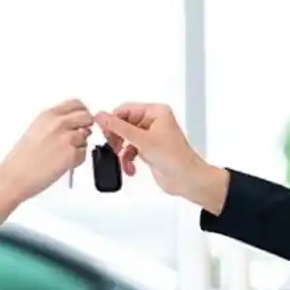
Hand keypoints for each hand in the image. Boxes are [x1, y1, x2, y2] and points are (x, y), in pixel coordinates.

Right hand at [0, 99, 93, 198]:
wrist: (16, 175)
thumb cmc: (22, 157)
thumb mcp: (36, 129)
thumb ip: (55, 122)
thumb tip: (72, 122)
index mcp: (48, 115)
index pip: (76, 104)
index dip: (82, 112)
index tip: (81, 118)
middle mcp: (59, 124)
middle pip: (87, 116)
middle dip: (86, 125)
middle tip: (78, 135)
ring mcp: (67, 138)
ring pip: (87, 135)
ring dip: (80, 143)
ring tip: (64, 152)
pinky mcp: (72, 154)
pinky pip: (84, 153)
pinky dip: (77, 159)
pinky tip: (63, 162)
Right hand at [94, 103, 228, 211]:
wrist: (187, 180)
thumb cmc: (176, 158)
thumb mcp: (143, 140)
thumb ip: (119, 128)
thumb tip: (102, 116)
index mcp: (156, 112)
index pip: (126, 109)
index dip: (113, 121)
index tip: (105, 132)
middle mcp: (153, 122)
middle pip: (124, 124)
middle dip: (117, 138)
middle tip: (114, 146)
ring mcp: (151, 136)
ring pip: (125, 139)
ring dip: (122, 151)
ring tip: (123, 159)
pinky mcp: (149, 150)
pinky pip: (130, 150)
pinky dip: (127, 159)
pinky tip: (130, 167)